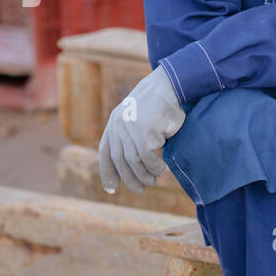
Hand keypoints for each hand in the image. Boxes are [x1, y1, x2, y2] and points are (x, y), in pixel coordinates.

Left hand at [99, 65, 185, 194]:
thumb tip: (131, 161)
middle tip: (141, 189)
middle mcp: (118, 127)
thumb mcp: (138, 117)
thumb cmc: (158, 103)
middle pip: (120, 161)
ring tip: (153, 181)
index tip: (112, 189)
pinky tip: (162, 169)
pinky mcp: (144, 134)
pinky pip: (147, 159)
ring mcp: (130, 130)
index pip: (106, 152)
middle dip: (130, 179)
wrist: (169, 86)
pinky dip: (155, 168)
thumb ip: (130, 135)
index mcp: (114, 124)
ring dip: (144, 176)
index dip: (107, 172)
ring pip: (134, 163)